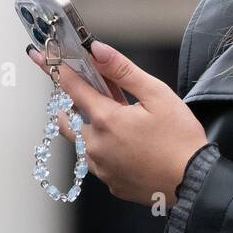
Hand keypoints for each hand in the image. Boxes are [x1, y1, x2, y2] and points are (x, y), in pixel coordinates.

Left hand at [27, 41, 210, 209]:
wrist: (194, 181)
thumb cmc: (180, 138)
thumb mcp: (157, 94)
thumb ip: (123, 71)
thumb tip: (97, 51)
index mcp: (106, 120)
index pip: (71, 87)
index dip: (55, 68)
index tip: (38, 56)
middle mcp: (95, 146)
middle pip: (69, 117)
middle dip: (74, 101)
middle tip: (91, 90)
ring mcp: (101, 167)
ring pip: (84, 140)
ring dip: (93, 125)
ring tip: (120, 118)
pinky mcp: (110, 182)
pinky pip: (98, 159)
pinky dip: (106, 145)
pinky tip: (130, 142)